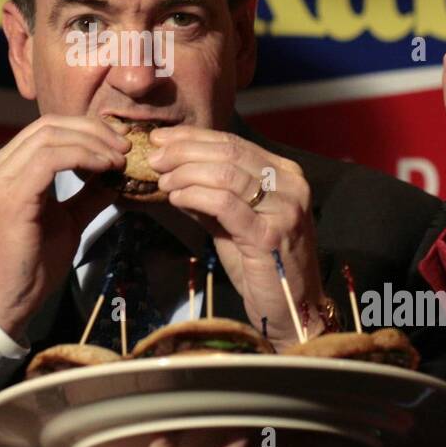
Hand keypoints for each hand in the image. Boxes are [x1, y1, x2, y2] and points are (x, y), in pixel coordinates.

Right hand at [0, 115, 127, 340]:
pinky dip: (83, 157)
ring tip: (119, 158)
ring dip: (92, 143)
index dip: (84, 129)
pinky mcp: (10, 196)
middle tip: (124, 146)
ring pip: (50, 136)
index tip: (117, 144)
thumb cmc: (32, 265)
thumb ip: (87, 195)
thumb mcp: (67, 221)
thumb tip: (116, 176)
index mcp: (3, 170)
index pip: (44, 130)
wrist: (6, 303)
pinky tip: (104, 168)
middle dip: (92, 130)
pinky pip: (51, 159)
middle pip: (47, 126)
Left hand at [147, 126, 323, 345]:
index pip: (233, 143)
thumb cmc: (262, 265)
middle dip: (184, 151)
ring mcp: (284, 209)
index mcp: (285, 174)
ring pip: (225, 174)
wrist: (291, 308)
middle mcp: (290, 185)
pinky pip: (224, 204)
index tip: (160, 138)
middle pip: (228, 152)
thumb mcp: (234, 221)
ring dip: (186, 173)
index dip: (193, 137)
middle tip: (154, 157)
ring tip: (163, 179)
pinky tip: (176, 197)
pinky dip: (195, 195)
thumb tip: (170, 170)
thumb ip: (210, 195)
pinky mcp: (270, 235)